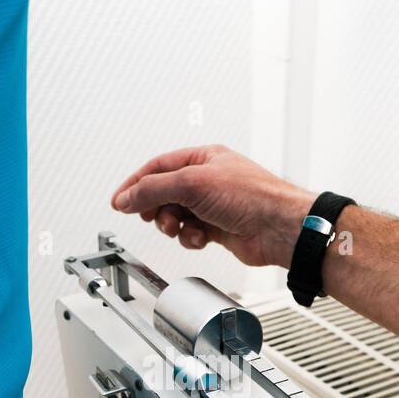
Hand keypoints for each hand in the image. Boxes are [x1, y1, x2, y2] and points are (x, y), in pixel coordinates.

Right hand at [111, 145, 314, 268]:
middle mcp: (207, 180)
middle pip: (164, 192)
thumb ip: (154, 189)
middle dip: (155, 208)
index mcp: (203, 159)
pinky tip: (200, 238)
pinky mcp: (218, 228)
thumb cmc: (252, 197)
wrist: (279, 228)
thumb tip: (127, 197)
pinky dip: (190, 237)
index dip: (135, 184)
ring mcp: (213, 205)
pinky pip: (190, 233)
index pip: (158, 167)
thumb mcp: (192, 184)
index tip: (119, 201)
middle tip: (151, 217)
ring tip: (179, 227)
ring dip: (173, 225)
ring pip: (176, 215)